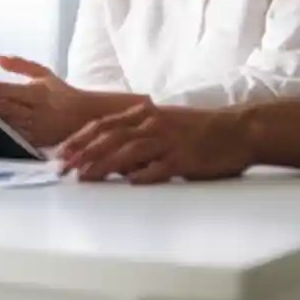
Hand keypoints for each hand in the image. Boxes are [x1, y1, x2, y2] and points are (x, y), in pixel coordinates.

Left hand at [0, 56, 91, 146]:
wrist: (86, 117)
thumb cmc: (62, 94)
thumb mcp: (44, 74)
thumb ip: (20, 65)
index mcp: (38, 92)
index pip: (9, 90)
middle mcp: (36, 111)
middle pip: (4, 108)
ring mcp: (35, 129)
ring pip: (6, 125)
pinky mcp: (36, 143)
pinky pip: (14, 139)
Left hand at [57, 102, 253, 183]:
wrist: (239, 129)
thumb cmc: (202, 130)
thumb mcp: (166, 124)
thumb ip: (140, 135)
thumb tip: (114, 157)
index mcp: (146, 114)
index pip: (104, 125)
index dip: (80, 138)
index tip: (61, 152)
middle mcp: (153, 124)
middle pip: (109, 136)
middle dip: (83, 152)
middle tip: (63, 168)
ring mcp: (168, 141)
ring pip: (128, 151)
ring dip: (103, 164)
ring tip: (85, 177)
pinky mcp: (184, 158)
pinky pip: (159, 167)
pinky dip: (142, 175)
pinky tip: (128, 184)